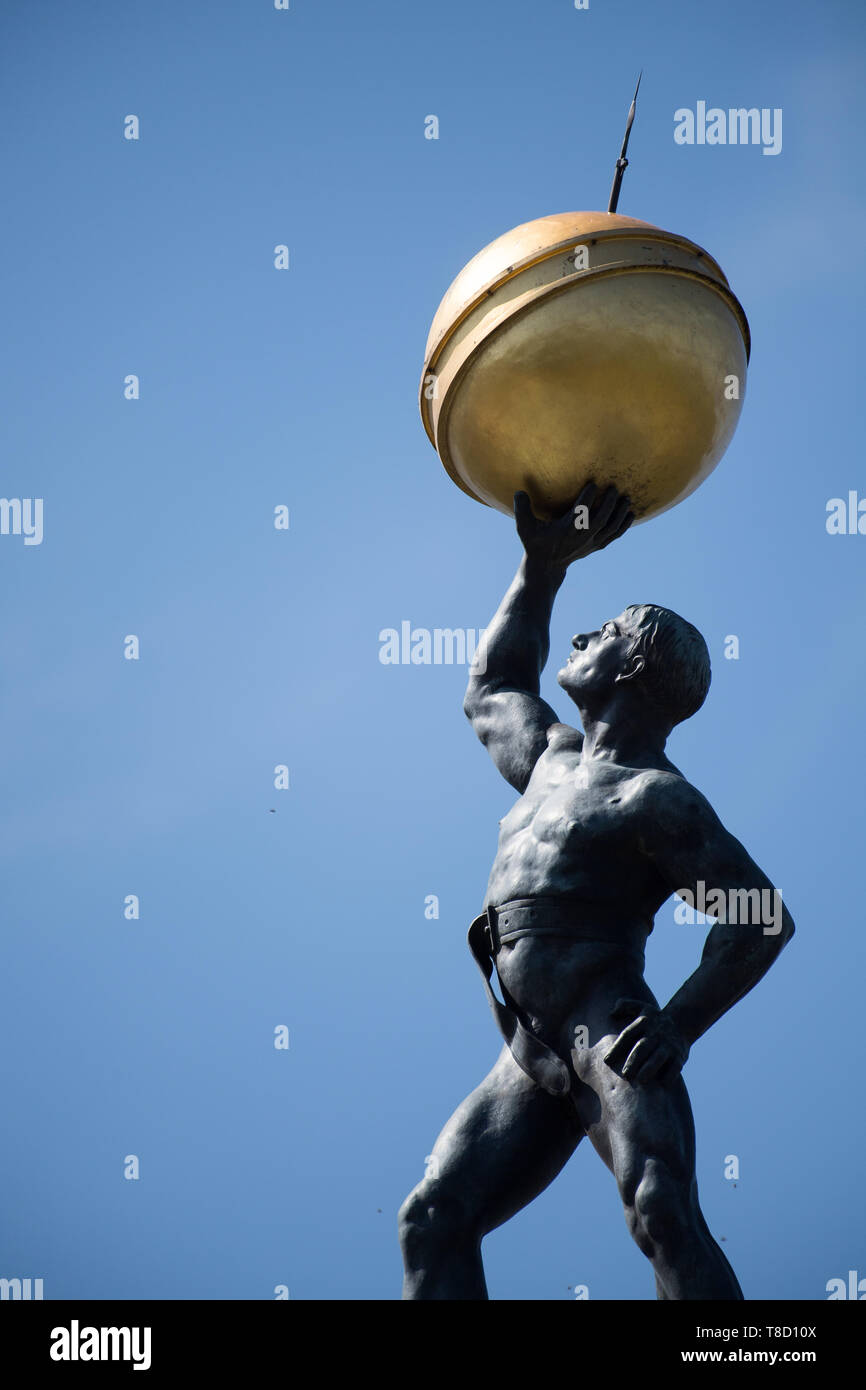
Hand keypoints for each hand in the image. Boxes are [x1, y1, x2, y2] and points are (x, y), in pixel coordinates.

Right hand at [514, 482, 633, 571]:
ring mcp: (591, 543)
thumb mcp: (524, 527)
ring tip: (626, 498)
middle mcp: (581, 536)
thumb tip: (519, 492)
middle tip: (614, 487)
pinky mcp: (596, 546)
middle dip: (609, 502)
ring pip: (610, 527)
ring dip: (620, 512)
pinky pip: (614, 535)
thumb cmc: (535, 542)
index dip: (588, 497)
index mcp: (566, 529)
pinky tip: (630, 514)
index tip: (593, 483)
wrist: (547, 566)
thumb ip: (522, 509)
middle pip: (600, 518)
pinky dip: (623, 525)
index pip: (580, 511)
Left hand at [603, 998, 689, 1084]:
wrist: (682, 1022)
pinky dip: (670, 1074)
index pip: (628, 1034)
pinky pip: (675, 1066)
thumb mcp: (640, 1007)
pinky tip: (662, 1084)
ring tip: (641, 1080)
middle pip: (643, 1047)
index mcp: (644, 1022)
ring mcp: (669, 1044)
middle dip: (634, 1060)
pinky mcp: (680, 1055)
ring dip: (650, 1068)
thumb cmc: (653, 1019)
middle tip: (625, 1074)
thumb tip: (612, 1013)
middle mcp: (656, 1033)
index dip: (617, 1047)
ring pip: (659, 1057)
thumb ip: (624, 1006)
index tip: (606, 1061)